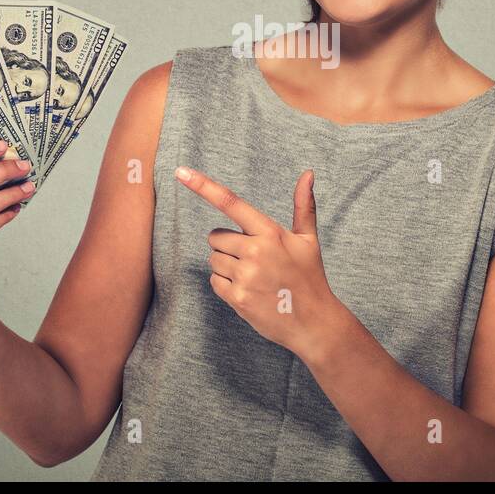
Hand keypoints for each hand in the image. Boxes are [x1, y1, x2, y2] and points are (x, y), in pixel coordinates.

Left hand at [174, 164, 341, 357]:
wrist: (314, 322)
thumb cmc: (309, 277)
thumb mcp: (308, 239)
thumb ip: (303, 205)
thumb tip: (308, 173)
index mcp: (270, 232)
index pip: (231, 202)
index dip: (203, 186)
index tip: (181, 172)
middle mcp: (254, 251)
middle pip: (215, 236)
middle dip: (227, 244)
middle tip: (252, 258)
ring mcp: (244, 276)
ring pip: (214, 259)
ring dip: (227, 266)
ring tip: (254, 276)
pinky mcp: (237, 298)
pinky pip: (214, 281)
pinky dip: (226, 285)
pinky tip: (248, 290)